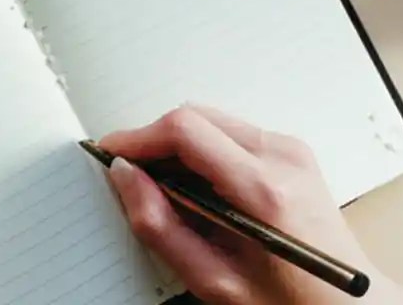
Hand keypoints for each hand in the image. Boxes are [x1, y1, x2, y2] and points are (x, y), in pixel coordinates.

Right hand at [100, 106, 402, 304]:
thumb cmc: (290, 302)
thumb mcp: (212, 279)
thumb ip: (159, 225)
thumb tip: (125, 177)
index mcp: (264, 189)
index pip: (184, 130)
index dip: (137, 138)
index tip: (112, 154)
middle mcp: (282, 156)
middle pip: (193, 116)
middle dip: (154, 143)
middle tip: (136, 180)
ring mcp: (290, 149)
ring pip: (209, 120)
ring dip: (178, 148)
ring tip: (172, 194)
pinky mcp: (290, 150)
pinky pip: (229, 132)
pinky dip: (202, 152)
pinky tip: (200, 191)